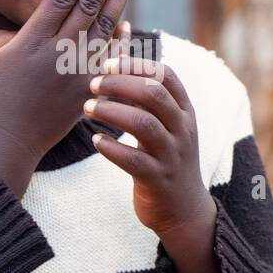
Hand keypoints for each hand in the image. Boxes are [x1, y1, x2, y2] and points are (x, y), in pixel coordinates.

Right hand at [0, 0, 130, 191]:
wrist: (6, 143)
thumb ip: (2, 33)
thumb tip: (24, 27)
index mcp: (31, 41)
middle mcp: (58, 53)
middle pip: (89, 4)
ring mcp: (77, 73)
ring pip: (105, 28)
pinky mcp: (88, 91)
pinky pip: (110, 60)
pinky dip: (120, 40)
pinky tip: (126, 22)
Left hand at [83, 52, 213, 236]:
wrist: (184, 210)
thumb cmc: (166, 159)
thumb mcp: (168, 126)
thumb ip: (150, 99)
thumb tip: (123, 63)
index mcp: (184, 112)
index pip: (166, 76)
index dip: (136, 65)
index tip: (109, 62)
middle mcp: (182, 130)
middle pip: (154, 94)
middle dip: (120, 84)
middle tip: (93, 83)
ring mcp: (171, 155)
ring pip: (144, 124)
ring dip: (111, 112)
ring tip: (87, 108)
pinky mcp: (157, 180)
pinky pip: (133, 160)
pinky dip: (111, 148)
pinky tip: (95, 140)